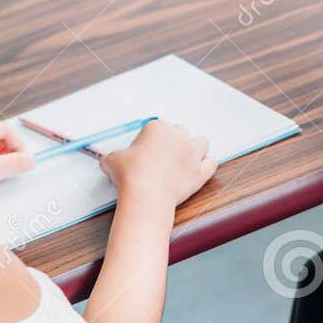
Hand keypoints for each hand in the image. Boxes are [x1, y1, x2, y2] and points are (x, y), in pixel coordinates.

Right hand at [99, 120, 216, 208]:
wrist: (146, 196)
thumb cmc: (130, 176)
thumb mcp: (112, 161)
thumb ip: (114, 157)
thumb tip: (110, 161)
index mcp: (158, 128)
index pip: (158, 126)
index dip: (152, 138)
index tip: (147, 149)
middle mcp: (178, 136)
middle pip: (180, 131)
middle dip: (173, 140)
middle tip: (163, 155)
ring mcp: (193, 153)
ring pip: (201, 142)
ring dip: (195, 148)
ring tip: (184, 159)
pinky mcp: (201, 171)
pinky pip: (211, 162)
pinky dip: (207, 165)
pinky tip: (200, 168)